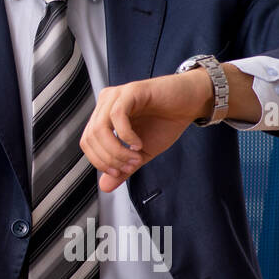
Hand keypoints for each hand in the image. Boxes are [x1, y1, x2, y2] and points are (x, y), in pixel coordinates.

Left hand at [79, 69, 218, 192]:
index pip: (87, 142)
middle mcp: (105, 103)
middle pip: (90, 137)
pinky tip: (138, 144)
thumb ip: (123, 168)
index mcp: (104, 115)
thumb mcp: (141, 152)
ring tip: (136, 157)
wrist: (191, 102)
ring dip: (117, 150)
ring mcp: (116, 95)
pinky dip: (126, 135)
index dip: (100, 162)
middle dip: (109, 159)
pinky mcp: (131, 90)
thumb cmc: (166, 122)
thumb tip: (104, 187)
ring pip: (100, 128)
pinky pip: (117, 115)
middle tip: (130, 167)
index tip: (119, 172)